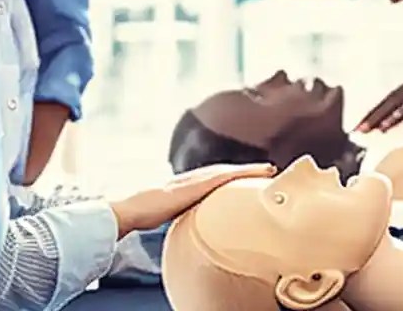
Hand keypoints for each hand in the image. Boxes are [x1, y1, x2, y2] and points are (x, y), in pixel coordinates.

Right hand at [110, 162, 274, 236]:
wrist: (134, 208)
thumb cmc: (144, 215)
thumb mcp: (166, 216)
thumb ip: (179, 219)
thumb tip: (184, 233)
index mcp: (187, 186)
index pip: (214, 181)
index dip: (232, 179)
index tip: (248, 180)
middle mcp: (193, 179)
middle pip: (225, 172)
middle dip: (246, 171)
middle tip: (267, 170)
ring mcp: (196, 179)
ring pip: (228, 171)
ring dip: (249, 169)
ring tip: (268, 169)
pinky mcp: (198, 184)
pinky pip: (225, 176)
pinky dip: (242, 173)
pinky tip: (256, 172)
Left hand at [355, 65, 402, 132]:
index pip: (390, 100)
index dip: (375, 113)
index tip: (361, 126)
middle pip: (388, 101)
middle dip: (371, 117)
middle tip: (355, 131)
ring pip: (395, 104)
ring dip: (379, 118)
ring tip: (366, 131)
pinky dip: (397, 117)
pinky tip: (386, 127)